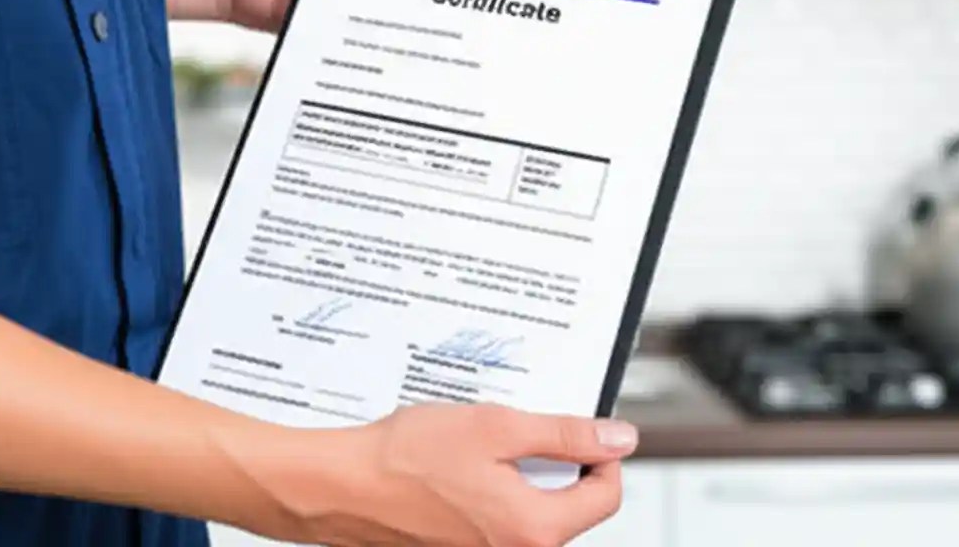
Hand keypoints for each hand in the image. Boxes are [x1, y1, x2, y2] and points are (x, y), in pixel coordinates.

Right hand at [288, 403, 638, 546]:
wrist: (340, 487)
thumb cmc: (405, 459)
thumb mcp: (498, 428)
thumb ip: (566, 435)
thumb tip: (618, 439)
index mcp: (534, 529)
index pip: (605, 496)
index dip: (602, 455)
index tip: (585, 431)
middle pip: (569, 507)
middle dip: (556, 465)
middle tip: (519, 431)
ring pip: (531, 512)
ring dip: (521, 477)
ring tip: (482, 447)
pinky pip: (497, 522)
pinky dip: (491, 492)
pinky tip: (460, 468)